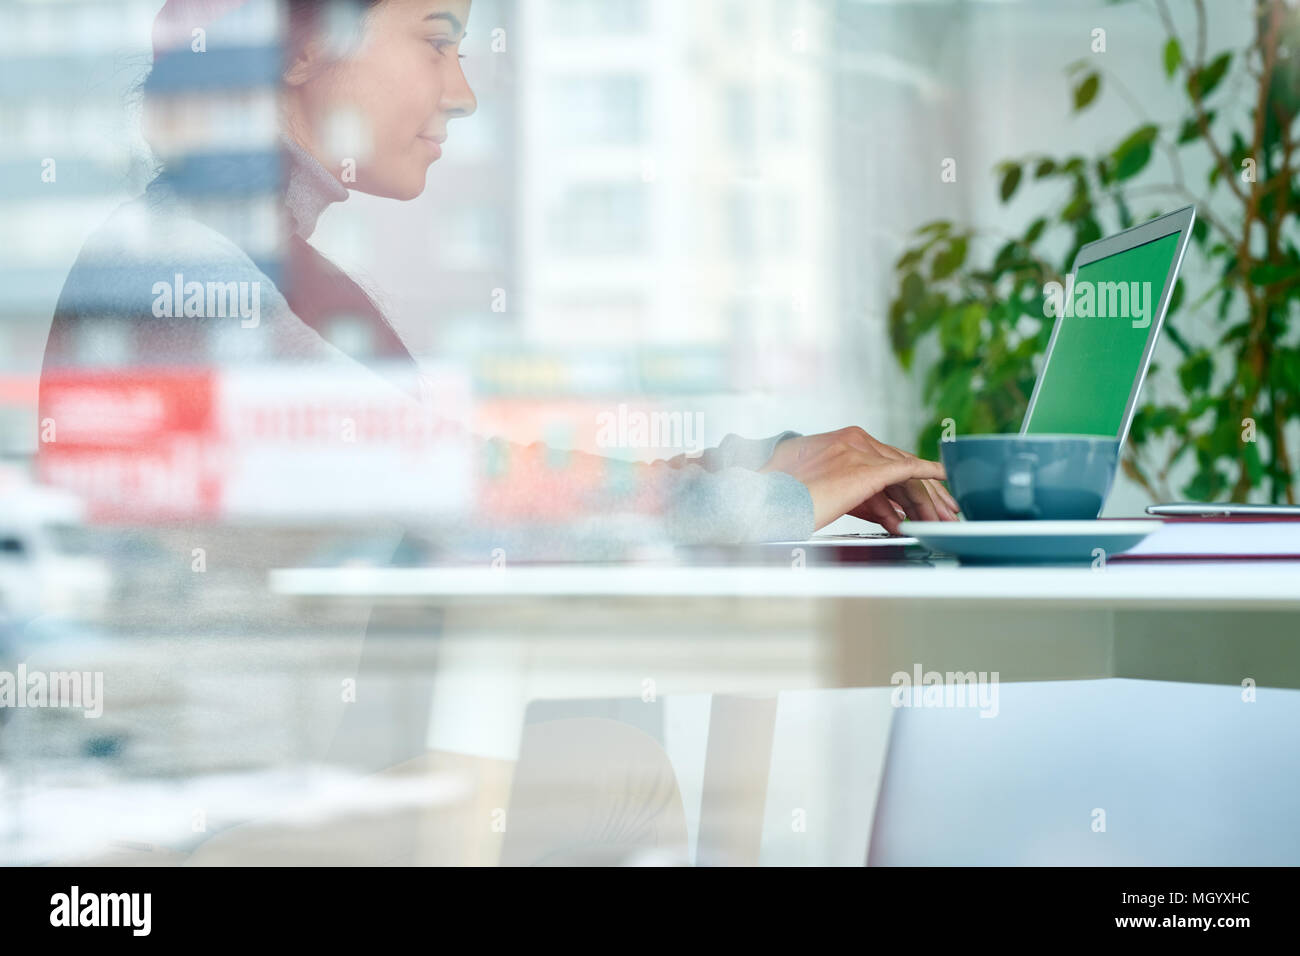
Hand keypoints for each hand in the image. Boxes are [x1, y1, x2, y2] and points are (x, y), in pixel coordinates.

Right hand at [759, 426, 959, 532]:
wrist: (769, 501)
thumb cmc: (786, 500)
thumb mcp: (826, 491)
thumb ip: (861, 498)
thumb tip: (890, 514)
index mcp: (841, 442)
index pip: (886, 459)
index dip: (908, 481)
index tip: (921, 501)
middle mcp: (853, 440)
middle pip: (901, 465)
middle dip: (925, 492)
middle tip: (944, 511)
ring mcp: (861, 451)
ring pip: (907, 472)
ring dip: (929, 497)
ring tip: (943, 517)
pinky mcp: (866, 469)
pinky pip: (908, 470)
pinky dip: (929, 473)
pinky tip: (945, 478)